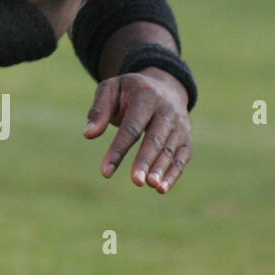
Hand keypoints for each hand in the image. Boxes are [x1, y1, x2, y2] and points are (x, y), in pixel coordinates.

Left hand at [84, 68, 192, 192]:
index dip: (119, 149)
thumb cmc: (129, 91)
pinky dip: (173, 173)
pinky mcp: (186, 138)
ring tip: (150, 185)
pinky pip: (181, 158)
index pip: (131, 127)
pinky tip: (161, 188)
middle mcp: (167, 110)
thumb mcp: (110, 89)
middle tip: (136, 181)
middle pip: (155, 139)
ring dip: (161, 169)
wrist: (163, 86)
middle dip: (145, 161)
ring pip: (170, 150)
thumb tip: (88, 134)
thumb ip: (99, 110)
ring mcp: (180, 125)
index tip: (105, 171)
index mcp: (145, 96)